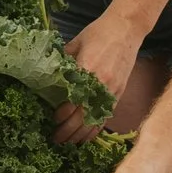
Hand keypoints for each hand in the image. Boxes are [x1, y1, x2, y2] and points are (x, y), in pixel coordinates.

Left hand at [54, 12, 141, 145]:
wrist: (125, 29)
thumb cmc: (98, 33)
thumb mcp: (75, 44)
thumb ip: (62, 62)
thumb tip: (45, 76)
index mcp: (87, 70)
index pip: (72, 102)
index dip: (61, 115)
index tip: (52, 119)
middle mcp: (100, 85)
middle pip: (82, 117)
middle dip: (67, 131)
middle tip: (55, 138)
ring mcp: (111, 91)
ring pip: (95, 121)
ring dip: (80, 135)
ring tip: (67, 142)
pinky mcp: (118, 94)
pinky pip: (105, 118)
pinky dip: (95, 130)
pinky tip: (85, 137)